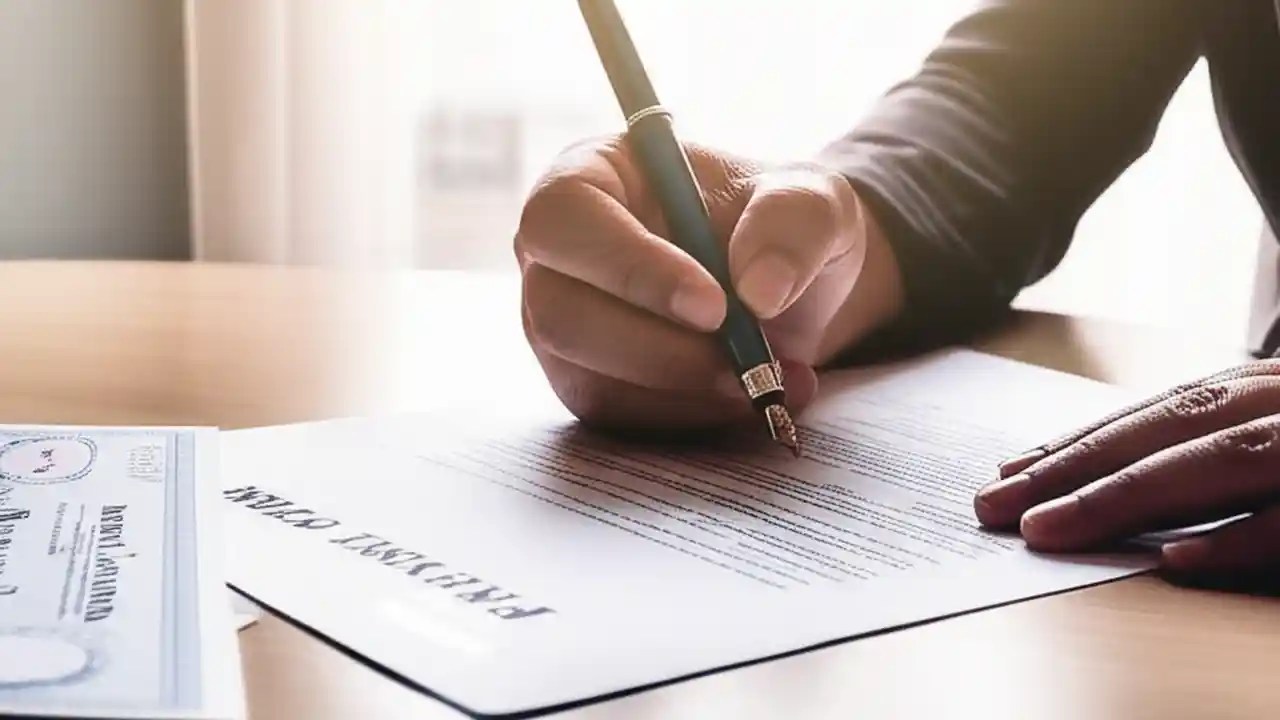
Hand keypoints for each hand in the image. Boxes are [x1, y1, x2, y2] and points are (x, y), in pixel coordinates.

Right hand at [515, 136, 903, 433]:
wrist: (790, 286)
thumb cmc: (781, 224)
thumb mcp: (814, 199)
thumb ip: (794, 223)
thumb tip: (759, 292)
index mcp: (591, 174)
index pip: (563, 218)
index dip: (626, 266)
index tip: (713, 307)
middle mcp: (558, 253)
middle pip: (559, 313)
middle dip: (660, 350)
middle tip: (748, 362)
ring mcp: (562, 323)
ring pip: (588, 377)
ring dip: (685, 390)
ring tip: (773, 378)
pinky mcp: (587, 382)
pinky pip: (618, 416)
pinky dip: (692, 415)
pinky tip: (751, 396)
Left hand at [976, 361, 1279, 589]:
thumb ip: (1222, 450)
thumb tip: (1119, 473)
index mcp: (1274, 390)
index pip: (1166, 413)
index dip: (1086, 440)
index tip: (1011, 470)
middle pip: (1174, 430)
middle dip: (1075, 467)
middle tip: (992, 507)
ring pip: (1223, 461)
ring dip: (1124, 496)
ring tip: (1042, 529)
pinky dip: (1236, 538)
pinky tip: (1172, 559)